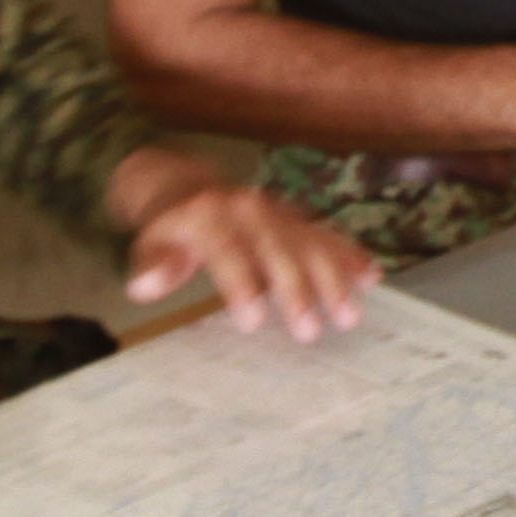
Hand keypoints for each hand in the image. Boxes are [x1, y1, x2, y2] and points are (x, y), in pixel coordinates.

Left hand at [109, 145, 375, 341]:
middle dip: (297, 290)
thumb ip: (154, 264)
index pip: (229, 252)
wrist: (186, 185)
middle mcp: (248, 211)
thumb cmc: (169, 227)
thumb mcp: (150, 243)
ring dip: (333, 278)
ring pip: (310, 243)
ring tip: (349, 314)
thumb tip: (145, 285)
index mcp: (209, 217)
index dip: (241, 285)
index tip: (253, 321)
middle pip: (278, 251)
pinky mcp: (294, 218)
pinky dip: (348, 255)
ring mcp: (276, 213)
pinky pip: (326, 235)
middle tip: (310, 331)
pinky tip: (370, 276)